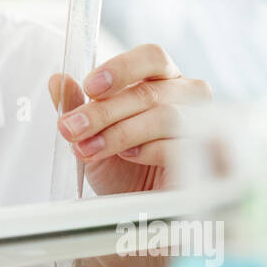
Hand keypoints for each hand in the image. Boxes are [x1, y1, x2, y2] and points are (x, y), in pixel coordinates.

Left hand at [48, 43, 210, 195]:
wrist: (138, 209)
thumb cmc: (120, 167)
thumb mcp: (88, 135)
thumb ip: (75, 106)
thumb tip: (58, 80)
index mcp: (162, 79)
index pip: (151, 57)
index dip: (121, 68)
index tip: (89, 87)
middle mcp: (187, 96)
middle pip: (150, 91)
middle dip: (104, 111)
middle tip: (72, 128)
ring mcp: (203, 124)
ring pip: (165, 116)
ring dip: (120, 133)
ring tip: (89, 149)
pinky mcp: (209, 157)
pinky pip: (182, 145)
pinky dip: (149, 150)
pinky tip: (128, 156)